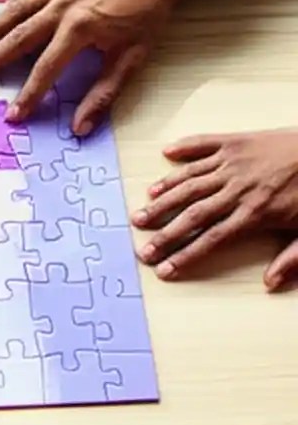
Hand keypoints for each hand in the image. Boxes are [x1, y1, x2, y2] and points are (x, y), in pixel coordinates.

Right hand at [0, 0, 202, 134]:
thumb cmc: (147, 14)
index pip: (46, 68)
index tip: (12, 115)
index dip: (29, 94)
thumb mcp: (133, 57)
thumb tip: (82, 127)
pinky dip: (5, 3)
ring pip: (13, 12)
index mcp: (81, 28)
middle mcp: (61, 6)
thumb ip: (104, 93)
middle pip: (18, 38)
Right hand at [133, 130, 297, 288]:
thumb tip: (270, 283)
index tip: (164, 270)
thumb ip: (292, 258)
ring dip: (163, 198)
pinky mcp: (236, 141)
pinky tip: (166, 154)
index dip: (185, 256)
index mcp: (255, 213)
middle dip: (164, 234)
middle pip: (192, 214)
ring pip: (190, 183)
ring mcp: (233, 163)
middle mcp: (237, 188)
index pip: (212, 239)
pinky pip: (203, 144)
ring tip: (141, 212)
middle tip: (142, 248)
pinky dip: (184, 148)